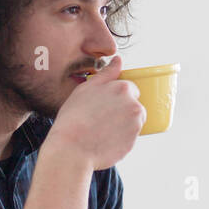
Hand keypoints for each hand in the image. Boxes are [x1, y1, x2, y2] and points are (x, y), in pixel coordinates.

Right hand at [47, 55, 146, 169]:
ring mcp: (136, 124)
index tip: (104, 106)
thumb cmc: (74, 117)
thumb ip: (106, 73)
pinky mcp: (135, 141)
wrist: (72, 149)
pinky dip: (122, 138)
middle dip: (122, 110)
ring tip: (102, 131)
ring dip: (124, 124)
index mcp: (123, 88)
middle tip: (101, 119)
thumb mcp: (86, 89)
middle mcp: (134, 104)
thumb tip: (119, 59)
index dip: (116, 97)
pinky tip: (106, 140)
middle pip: (134, 105)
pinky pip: (131, 137)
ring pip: (134, 121)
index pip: (129, 89)